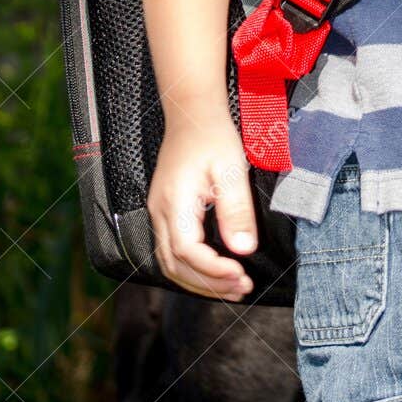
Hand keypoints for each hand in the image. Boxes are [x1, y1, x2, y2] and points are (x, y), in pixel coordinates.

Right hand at [147, 112, 258, 298]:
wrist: (192, 113)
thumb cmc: (213, 135)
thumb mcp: (231, 169)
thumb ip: (236, 210)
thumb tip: (243, 250)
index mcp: (174, 201)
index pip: (186, 251)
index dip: (212, 270)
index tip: (241, 274)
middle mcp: (159, 211)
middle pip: (175, 265)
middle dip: (208, 284)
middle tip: (242, 288)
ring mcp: (158, 212)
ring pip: (170, 262)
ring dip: (200, 281)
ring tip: (233, 287)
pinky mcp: (165, 212)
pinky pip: (172, 251)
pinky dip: (192, 269)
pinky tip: (215, 271)